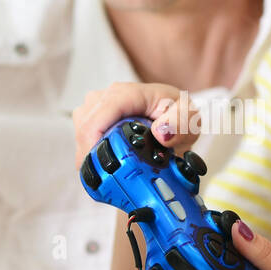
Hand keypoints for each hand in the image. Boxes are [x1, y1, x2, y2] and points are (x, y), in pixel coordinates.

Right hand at [72, 82, 198, 165]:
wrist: (173, 117)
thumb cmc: (179, 116)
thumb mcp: (190, 119)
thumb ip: (181, 124)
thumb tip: (161, 133)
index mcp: (131, 93)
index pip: (104, 110)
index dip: (95, 136)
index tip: (98, 161)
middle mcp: (108, 96)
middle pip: (86, 124)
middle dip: (93, 153)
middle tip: (111, 176)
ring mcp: (96, 106)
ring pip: (80, 132)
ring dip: (91, 154)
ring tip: (112, 170)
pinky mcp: (91, 118)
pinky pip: (81, 138)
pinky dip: (90, 154)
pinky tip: (106, 164)